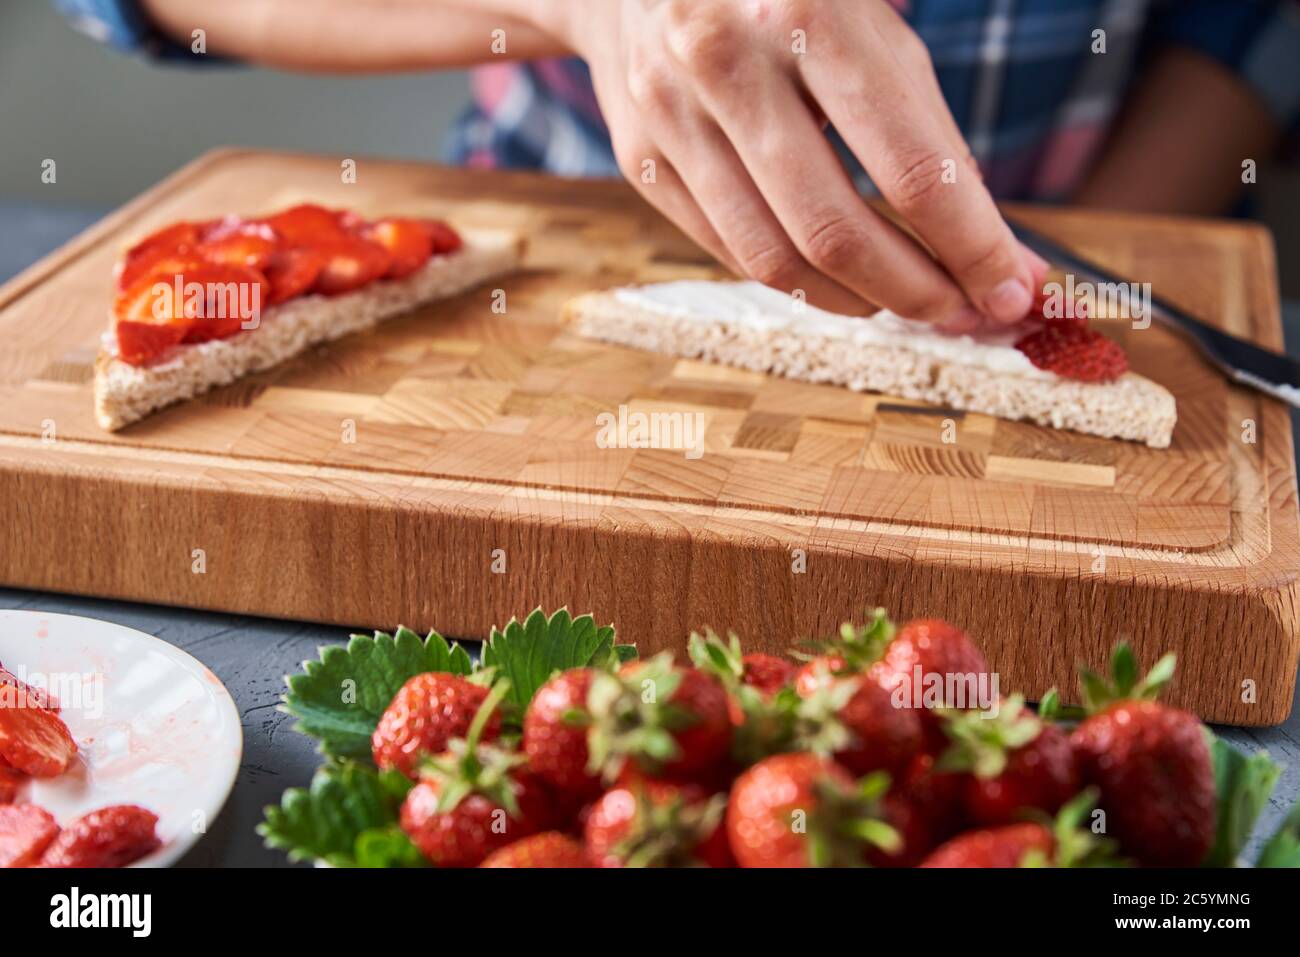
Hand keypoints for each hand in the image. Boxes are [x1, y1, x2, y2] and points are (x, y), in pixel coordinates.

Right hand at [547, 0, 1045, 326]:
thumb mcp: (871, 25)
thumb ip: (927, 130)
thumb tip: (987, 245)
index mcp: (808, 13)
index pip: (911, 166)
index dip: (970, 246)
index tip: (1010, 289)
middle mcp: (728, 63)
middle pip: (835, 232)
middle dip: (916, 292)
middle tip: (961, 311)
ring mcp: (674, 115)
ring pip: (774, 259)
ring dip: (854, 302)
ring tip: (901, 302)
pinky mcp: (642, 158)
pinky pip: (727, 250)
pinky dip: (793, 280)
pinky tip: (833, 280)